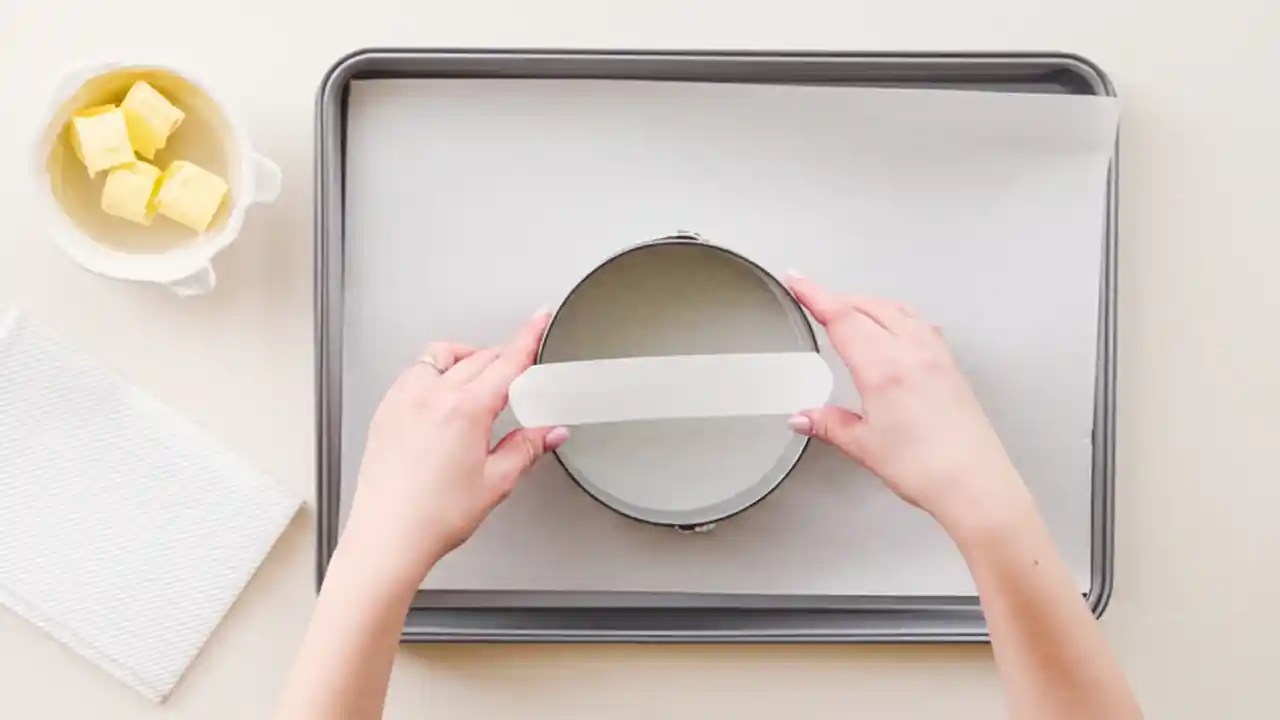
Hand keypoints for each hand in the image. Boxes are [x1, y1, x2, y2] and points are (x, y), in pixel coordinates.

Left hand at [342, 311, 568, 587]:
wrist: (387, 536)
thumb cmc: (433, 516)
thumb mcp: (495, 482)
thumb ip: (527, 448)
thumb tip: (551, 431)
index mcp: (465, 409)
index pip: (507, 361)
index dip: (528, 337)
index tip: (539, 319)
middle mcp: (432, 396)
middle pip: (479, 358)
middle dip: (503, 359)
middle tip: (519, 374)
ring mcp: (404, 400)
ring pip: (442, 357)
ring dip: (466, 360)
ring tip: (479, 382)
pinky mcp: (386, 410)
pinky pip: (415, 373)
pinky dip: (435, 374)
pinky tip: (443, 397)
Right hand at [785, 274, 1024, 529]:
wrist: (976, 484)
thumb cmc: (927, 468)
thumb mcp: (863, 446)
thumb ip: (829, 424)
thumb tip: (802, 417)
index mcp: (884, 368)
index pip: (841, 317)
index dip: (814, 294)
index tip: (797, 280)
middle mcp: (912, 353)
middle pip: (868, 307)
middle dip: (837, 298)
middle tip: (814, 297)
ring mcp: (936, 357)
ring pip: (897, 310)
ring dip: (869, 303)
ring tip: (850, 309)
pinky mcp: (951, 367)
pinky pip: (921, 325)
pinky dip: (899, 317)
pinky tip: (896, 329)